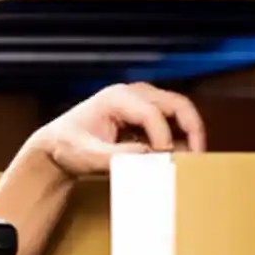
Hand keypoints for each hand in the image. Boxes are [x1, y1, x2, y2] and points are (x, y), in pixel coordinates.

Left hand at [30, 82, 206, 177]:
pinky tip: (176, 158)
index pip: (152, 113)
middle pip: (175, 104)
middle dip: (192, 128)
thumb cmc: (67, 147)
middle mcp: (132, 94)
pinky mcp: (142, 116)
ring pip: (177, 111)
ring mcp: (139, 102)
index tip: (164, 160)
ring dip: (187, 132)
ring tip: (192, 158)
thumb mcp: (86, 155)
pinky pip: (169, 123)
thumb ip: (115, 156)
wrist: (55, 146)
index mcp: (116, 98)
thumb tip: (147, 156)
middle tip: (198, 155)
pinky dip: (177, 138)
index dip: (163, 138)